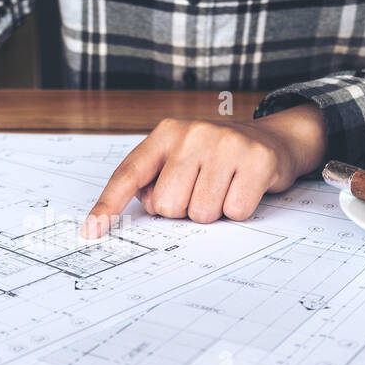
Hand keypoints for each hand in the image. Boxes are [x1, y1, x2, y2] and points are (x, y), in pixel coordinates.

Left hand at [81, 104, 327, 237]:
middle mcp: (193, 134)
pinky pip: (234, 212)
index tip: (91, 231)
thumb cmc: (216, 158)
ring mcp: (226, 145)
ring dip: (213, 211)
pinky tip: (244, 188)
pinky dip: (239, 210)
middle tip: (202, 189)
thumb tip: (139, 212)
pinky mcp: (257, 161)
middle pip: (168, 206)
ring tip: (224, 188)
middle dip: (184, 209)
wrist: (273, 140)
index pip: (128, 174)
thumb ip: (153, 181)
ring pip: (201, 214)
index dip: (108, 205)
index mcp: (166, 134)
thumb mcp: (180, 159)